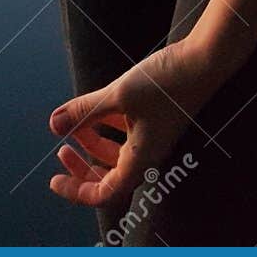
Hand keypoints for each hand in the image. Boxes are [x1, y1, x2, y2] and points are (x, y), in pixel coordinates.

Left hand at [48, 36, 238, 211]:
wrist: (203, 63)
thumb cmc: (163, 83)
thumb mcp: (118, 95)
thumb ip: (85, 110)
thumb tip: (53, 124)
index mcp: (139, 160)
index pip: (103, 193)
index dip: (76, 191)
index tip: (55, 179)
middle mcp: (147, 156)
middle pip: (109, 177)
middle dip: (82, 168)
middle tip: (62, 151)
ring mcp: (152, 138)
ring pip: (116, 154)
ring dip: (92, 144)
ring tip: (73, 124)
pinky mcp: (155, 121)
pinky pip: (125, 134)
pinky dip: (106, 127)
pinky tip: (95, 109)